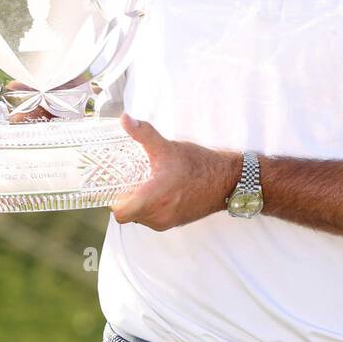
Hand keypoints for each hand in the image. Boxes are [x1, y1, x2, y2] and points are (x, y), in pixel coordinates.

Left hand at [111, 113, 237, 230]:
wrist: (227, 180)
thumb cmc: (199, 165)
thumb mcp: (168, 147)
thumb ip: (144, 134)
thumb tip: (125, 119)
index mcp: (153, 198)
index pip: (120, 212)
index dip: (115, 200)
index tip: (118, 185)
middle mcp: (158, 215)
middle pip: (130, 213)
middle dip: (129, 198)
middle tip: (132, 180)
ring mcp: (168, 221)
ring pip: (142, 217)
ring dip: (142, 204)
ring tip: (148, 184)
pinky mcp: (177, 223)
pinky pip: (155, 218)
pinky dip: (154, 207)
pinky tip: (163, 191)